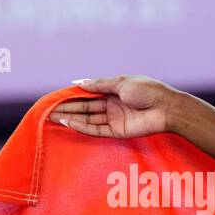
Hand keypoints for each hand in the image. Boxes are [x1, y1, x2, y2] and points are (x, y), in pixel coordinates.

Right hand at [48, 75, 176, 138]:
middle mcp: (112, 105)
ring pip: (88, 119)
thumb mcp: (121, 82)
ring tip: (52, 117)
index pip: (88, 94)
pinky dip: (83, 127)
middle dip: (67, 108)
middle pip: (85, 107)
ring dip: (71, 118)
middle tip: (48, 110)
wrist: (167, 108)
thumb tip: (78, 82)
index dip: (72, 96)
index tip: (55, 97)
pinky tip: (69, 123)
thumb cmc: (147, 90)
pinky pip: (97, 130)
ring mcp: (114, 119)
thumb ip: (99, 85)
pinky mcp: (118, 131)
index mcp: (113, 90)